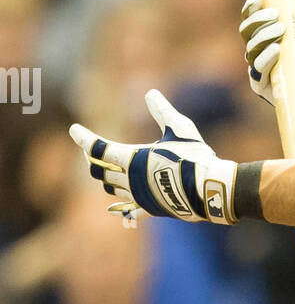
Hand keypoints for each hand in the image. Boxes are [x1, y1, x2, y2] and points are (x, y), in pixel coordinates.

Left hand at [69, 89, 237, 224]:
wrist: (210, 189)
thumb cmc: (195, 156)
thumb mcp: (180, 128)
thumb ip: (162, 111)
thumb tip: (150, 92)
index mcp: (133, 159)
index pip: (99, 148)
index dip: (84, 138)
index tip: (74, 129)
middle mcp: (130, 180)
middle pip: (99, 171)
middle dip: (92, 158)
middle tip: (90, 150)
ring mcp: (139, 196)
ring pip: (111, 189)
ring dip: (106, 178)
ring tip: (106, 169)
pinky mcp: (150, 208)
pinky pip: (129, 211)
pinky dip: (120, 209)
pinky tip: (114, 210)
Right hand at [239, 0, 294, 121]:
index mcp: (267, 37)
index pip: (250, 20)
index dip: (249, 9)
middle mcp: (260, 53)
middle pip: (247, 34)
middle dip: (258, 22)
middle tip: (277, 16)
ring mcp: (262, 71)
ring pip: (251, 52)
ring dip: (262, 38)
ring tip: (280, 31)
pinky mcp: (267, 88)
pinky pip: (258, 75)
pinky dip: (264, 62)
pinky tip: (274, 51)